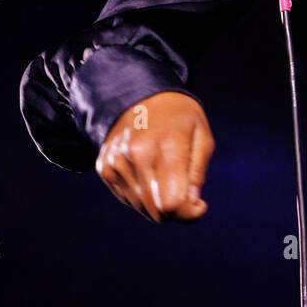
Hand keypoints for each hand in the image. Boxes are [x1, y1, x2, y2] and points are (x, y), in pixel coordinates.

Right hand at [95, 91, 213, 222]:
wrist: (140, 94)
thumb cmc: (179, 117)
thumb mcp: (202, 135)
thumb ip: (198, 172)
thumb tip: (192, 204)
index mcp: (166, 146)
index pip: (172, 203)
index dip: (189, 213)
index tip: (199, 204)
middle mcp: (136, 155)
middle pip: (157, 211)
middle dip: (177, 211)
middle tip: (186, 192)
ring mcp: (116, 162)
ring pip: (142, 208)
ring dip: (159, 204)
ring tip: (167, 178)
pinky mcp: (104, 167)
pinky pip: (128, 199)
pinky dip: (142, 195)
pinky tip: (149, 173)